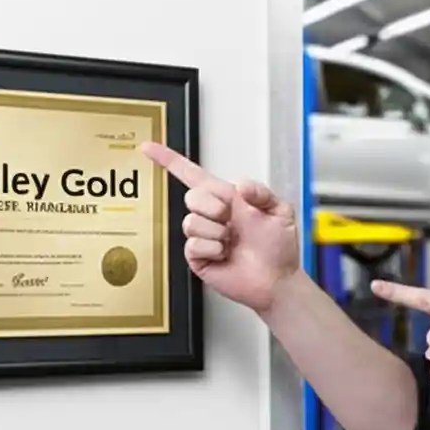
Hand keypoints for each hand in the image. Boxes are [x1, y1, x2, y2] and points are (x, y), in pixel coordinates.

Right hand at [141, 141, 299, 312]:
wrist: (277, 280)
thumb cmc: (279, 247)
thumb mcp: (281, 211)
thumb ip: (262, 193)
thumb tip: (241, 185)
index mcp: (228, 199)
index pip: (193, 175)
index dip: (169, 161)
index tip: (148, 148)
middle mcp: (212, 215)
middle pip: (192, 197)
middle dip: (213, 207)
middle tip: (232, 220)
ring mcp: (203, 236)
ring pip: (191, 222)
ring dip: (216, 231)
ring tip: (231, 241)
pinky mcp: (198, 257)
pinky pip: (194, 245)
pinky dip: (213, 249)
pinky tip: (225, 254)